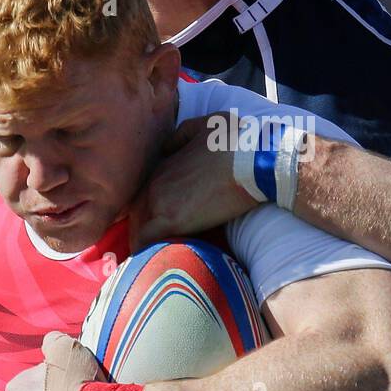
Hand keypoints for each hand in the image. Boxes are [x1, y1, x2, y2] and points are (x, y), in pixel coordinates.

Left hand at [130, 114, 261, 249]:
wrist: (252, 159)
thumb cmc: (236, 141)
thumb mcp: (206, 125)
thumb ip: (182, 135)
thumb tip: (167, 148)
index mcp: (163, 164)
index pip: (146, 193)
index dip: (153, 210)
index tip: (162, 224)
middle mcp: (154, 182)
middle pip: (137, 213)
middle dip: (145, 229)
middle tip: (157, 247)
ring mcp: (159, 200)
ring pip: (138, 228)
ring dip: (145, 243)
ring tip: (156, 260)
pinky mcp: (170, 220)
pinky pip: (146, 242)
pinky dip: (147, 253)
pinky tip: (154, 265)